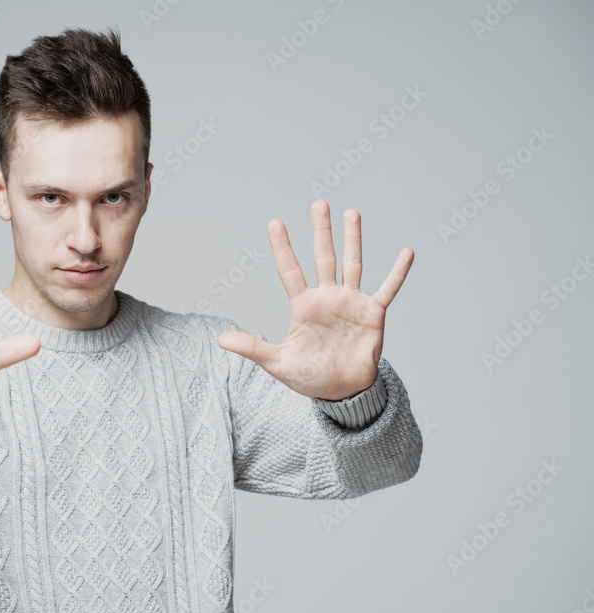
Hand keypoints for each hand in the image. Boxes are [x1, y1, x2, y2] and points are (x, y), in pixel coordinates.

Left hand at [217, 200, 412, 400]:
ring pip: (352, 263)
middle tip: (318, 204)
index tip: (274, 223)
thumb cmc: (309, 376)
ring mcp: (350, 302)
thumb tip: (221, 340)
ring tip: (351, 213)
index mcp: (303, 306)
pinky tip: (407, 253)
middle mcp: (327, 297)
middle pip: (323, 257)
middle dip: (320, 231)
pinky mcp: (372, 313)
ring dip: (353, 239)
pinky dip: (397, 273)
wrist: (341, 392)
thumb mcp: (278, 363)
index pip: (290, 270)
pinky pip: (387, 289)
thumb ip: (253, 348)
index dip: (282, 247)